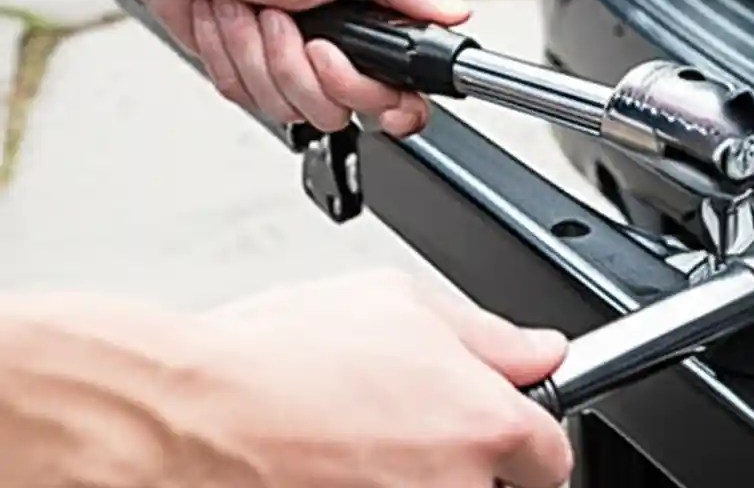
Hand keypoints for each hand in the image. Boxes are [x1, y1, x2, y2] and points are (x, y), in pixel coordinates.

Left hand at [137, 0, 468, 136]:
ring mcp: (296, 74)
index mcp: (373, 18)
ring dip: (259, 53)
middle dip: (305, 66)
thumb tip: (452, 11)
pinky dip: (230, 57)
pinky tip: (231, 23)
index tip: (380, 98)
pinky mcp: (256, 85)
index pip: (409, 89)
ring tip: (253, 9)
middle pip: (347, 107)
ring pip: (292, 108)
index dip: (399, 106)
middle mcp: (341, 52)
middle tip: (292, 23)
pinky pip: (250, 100)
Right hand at [184, 269, 572, 486]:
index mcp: (485, 427)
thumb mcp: (401, 302)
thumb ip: (492, 336)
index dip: (522, 438)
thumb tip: (542, 351)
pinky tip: (329, 470)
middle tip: (408, 433)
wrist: (185, 417)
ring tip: (355, 450)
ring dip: (416, 484)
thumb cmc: (278, 358)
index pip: (550, 458)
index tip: (499, 432)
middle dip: (468, 466)